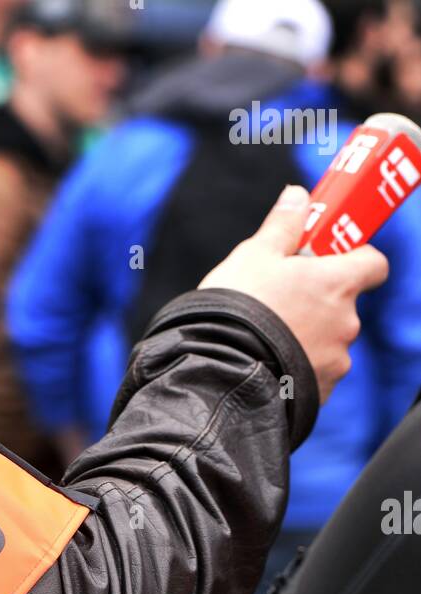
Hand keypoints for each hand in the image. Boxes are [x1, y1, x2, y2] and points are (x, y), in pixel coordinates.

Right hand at [199, 186, 389, 403]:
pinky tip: (268, 366)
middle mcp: (347, 323)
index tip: (332, 260)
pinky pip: (315, 375)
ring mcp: (336, 362)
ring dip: (308, 338)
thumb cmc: (239, 309)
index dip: (357, 259)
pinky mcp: (320, 393)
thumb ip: (283, 226)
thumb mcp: (254, 256)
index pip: (374, 264)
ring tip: (268, 340)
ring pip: (328, 343)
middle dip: (320, 303)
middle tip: (283, 302)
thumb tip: (298, 197)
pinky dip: (298, 369)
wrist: (221, 375)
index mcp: (339, 283)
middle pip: (344, 306)